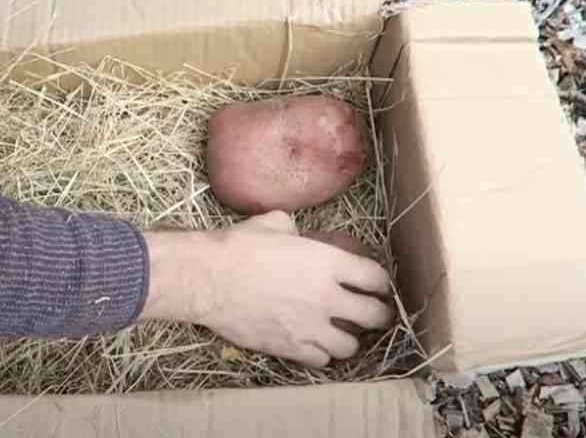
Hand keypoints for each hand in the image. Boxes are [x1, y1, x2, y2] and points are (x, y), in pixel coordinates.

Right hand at [140, 211, 393, 367]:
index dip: (379, 282)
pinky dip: (321, 354)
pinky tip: (312, 344)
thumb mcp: (273, 224)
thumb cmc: (237, 247)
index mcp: (328, 262)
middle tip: (371, 313)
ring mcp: (310, 326)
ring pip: (350, 346)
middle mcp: (327, 297)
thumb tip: (297, 236)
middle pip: (374, 315)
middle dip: (377, 314)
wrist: (206, 278)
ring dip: (347, 338)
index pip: (376, 278)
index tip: (375, 285)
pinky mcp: (290, 347)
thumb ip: (297, 233)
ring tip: (339, 333)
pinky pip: (322, 361)